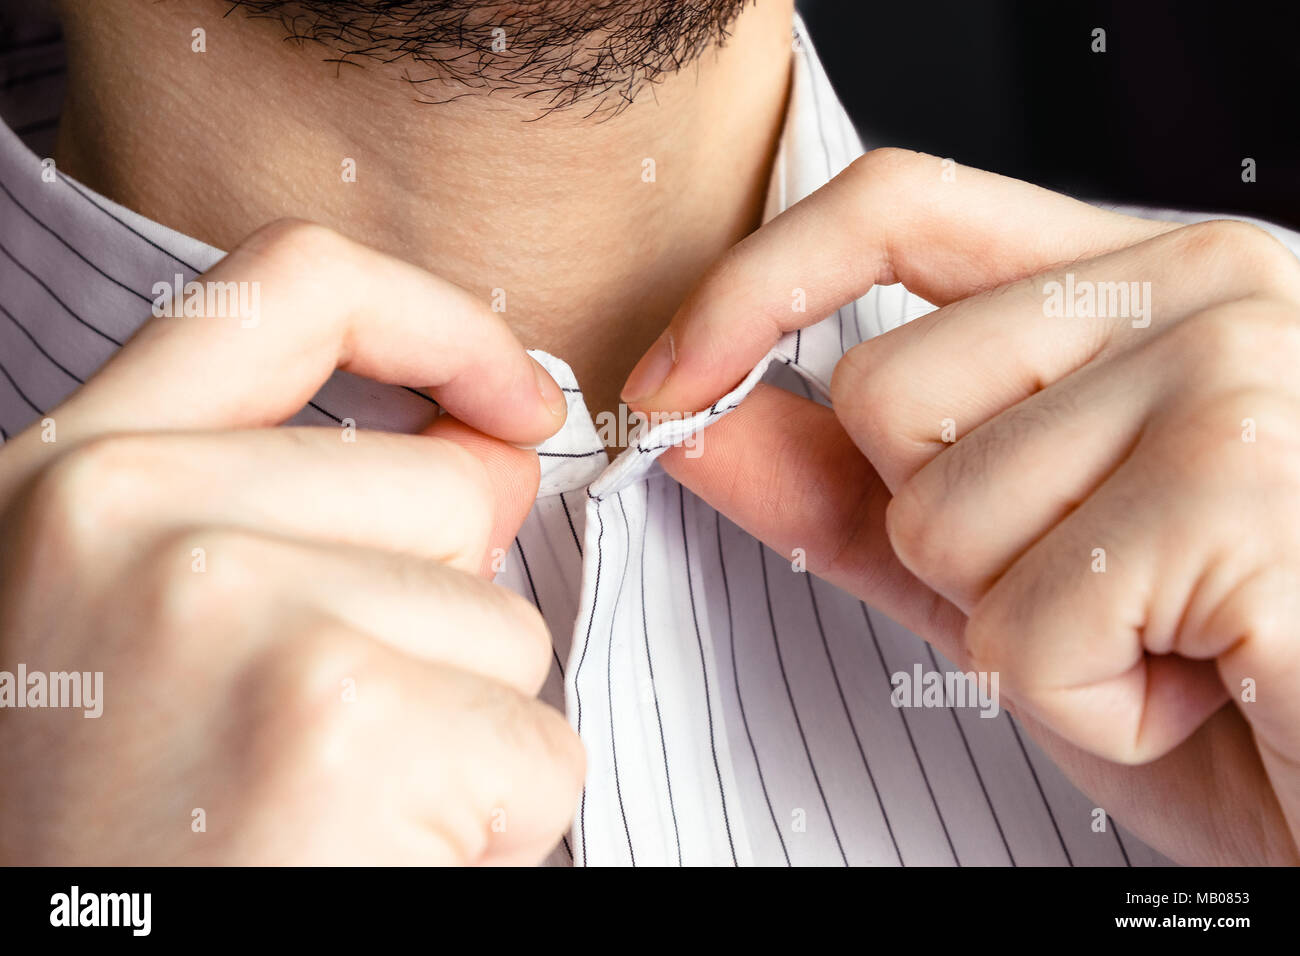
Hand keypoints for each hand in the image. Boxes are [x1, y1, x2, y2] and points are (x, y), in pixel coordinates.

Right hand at [0, 220, 582, 864]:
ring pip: (505, 625)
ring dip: (461, 733)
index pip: (290, 284)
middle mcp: (123, 518)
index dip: (437, 320)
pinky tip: (370, 859)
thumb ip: (298, 506)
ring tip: (330, 810)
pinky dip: (494, 824)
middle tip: (327, 736)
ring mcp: (227, 610)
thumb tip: (491, 449)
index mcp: (72, 478)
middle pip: (447, 491)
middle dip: (445, 618)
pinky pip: (536, 745)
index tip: (512, 395)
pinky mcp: (339, 722)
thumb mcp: (146, 624)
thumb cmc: (131, 829)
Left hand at [631, 149, 1299, 864]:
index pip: (899, 207)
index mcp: (1144, 282)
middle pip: (886, 395)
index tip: (671, 376)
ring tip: (1165, 637)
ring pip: (939, 519)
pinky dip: (1086, 703)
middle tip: (1097, 584)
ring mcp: (1235, 380)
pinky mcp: (1245, 495)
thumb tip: (701, 419)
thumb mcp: (1012, 567)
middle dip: (944, 540)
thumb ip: (851, 486)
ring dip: (1020, 633)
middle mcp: (1201, 293)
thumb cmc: (1223, 668)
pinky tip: (1202, 681)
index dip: (758, 284)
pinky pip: (1023, 630)